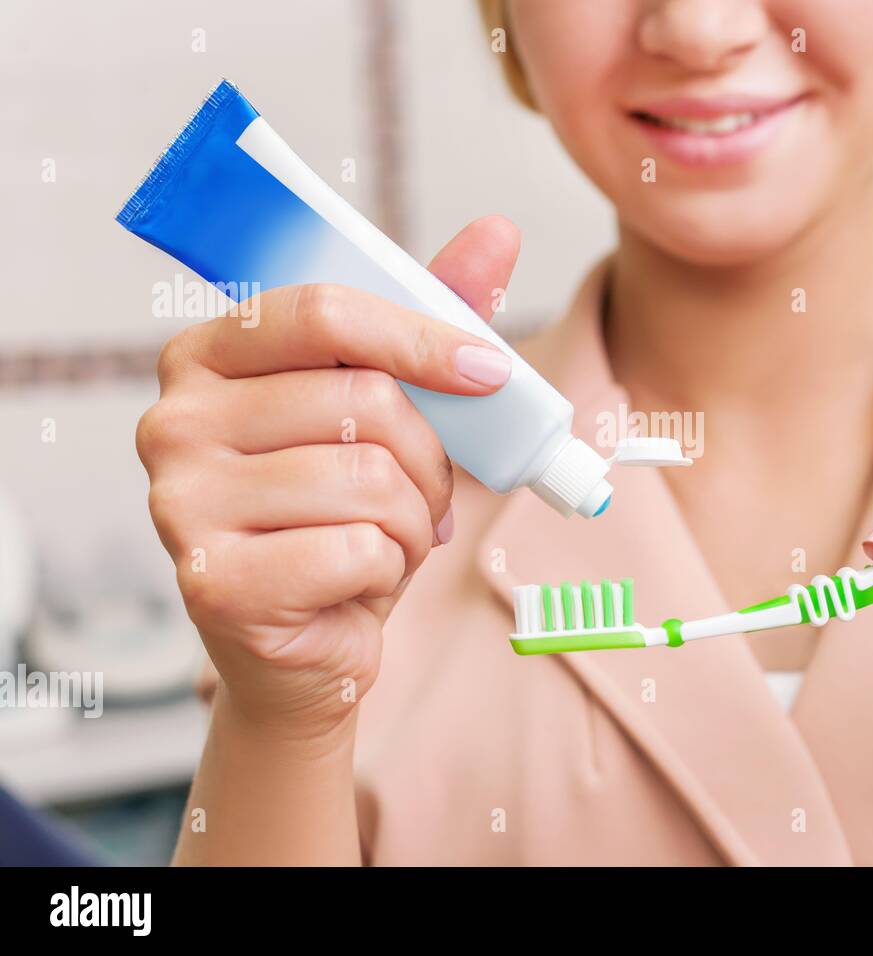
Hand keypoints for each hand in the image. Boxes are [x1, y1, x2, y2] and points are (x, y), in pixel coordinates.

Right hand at [137, 216, 520, 739]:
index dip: (422, 338)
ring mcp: (181, 504)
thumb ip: (430, 319)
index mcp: (207, 358)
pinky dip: (390, 568)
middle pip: (363, 400)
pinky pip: (359, 549)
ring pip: (370, 479)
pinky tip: (358, 581)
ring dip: (413, 519)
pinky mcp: (213, 582)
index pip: (324, 312)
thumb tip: (497, 232)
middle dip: (427, 456)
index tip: (489, 372)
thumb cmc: (342, 518)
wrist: (304, 646)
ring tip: (387, 538)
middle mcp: (174, 422)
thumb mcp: (388, 413)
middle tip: (422, 493)